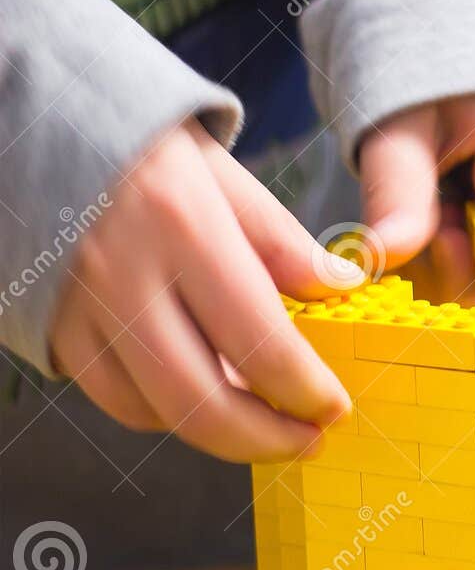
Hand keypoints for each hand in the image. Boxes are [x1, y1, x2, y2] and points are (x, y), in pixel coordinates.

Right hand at [49, 120, 356, 461]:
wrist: (38, 129)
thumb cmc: (143, 150)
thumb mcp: (225, 176)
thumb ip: (284, 241)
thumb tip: (342, 287)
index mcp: (182, 228)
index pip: (260, 344)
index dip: (306, 392)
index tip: (336, 407)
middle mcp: (124, 277)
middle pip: (202, 404)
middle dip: (267, 440)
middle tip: (308, 440)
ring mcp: (80, 311)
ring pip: (156, 414)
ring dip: (220, 433)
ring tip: (265, 421)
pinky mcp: (53, 330)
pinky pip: (116, 399)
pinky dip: (167, 413)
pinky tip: (205, 395)